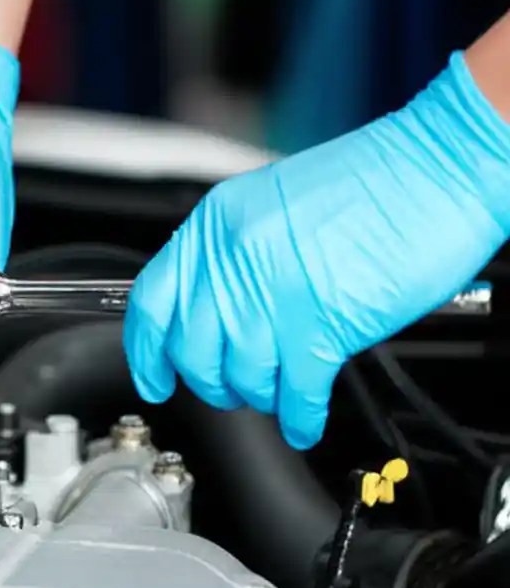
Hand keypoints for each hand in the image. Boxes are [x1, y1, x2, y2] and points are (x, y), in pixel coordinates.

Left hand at [125, 52, 509, 448]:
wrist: (439, 167)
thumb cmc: (374, 181)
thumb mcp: (271, 205)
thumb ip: (234, 254)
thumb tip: (215, 307)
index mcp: (215, 225)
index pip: (152, 301)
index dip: (147, 351)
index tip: (153, 376)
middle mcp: (234, 259)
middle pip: (192, 351)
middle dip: (210, 383)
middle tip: (230, 390)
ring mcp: (273, 294)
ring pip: (240, 377)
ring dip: (259, 397)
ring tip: (278, 394)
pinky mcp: (320, 326)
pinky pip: (294, 393)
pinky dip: (299, 417)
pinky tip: (305, 419)